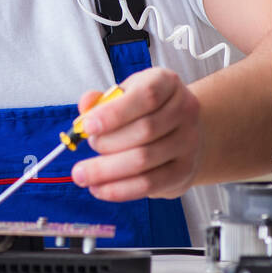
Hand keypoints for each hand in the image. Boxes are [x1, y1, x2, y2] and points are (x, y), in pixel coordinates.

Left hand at [69, 67, 203, 200]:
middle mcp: (185, 110)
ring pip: (144, 160)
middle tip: (86, 147)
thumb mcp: (124, 94)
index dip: (115, 113)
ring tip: (82, 174)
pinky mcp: (184, 171)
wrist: (179, 131)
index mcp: (167, 83)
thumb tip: (86, 105)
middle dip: (108, 143)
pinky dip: (119, 189)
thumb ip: (102, 99)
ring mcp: (189, 142)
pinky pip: (149, 184)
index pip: (147, 96)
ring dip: (107, 170)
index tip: (87, 126)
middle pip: (145, 130)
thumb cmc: (143, 110)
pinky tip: (98, 188)